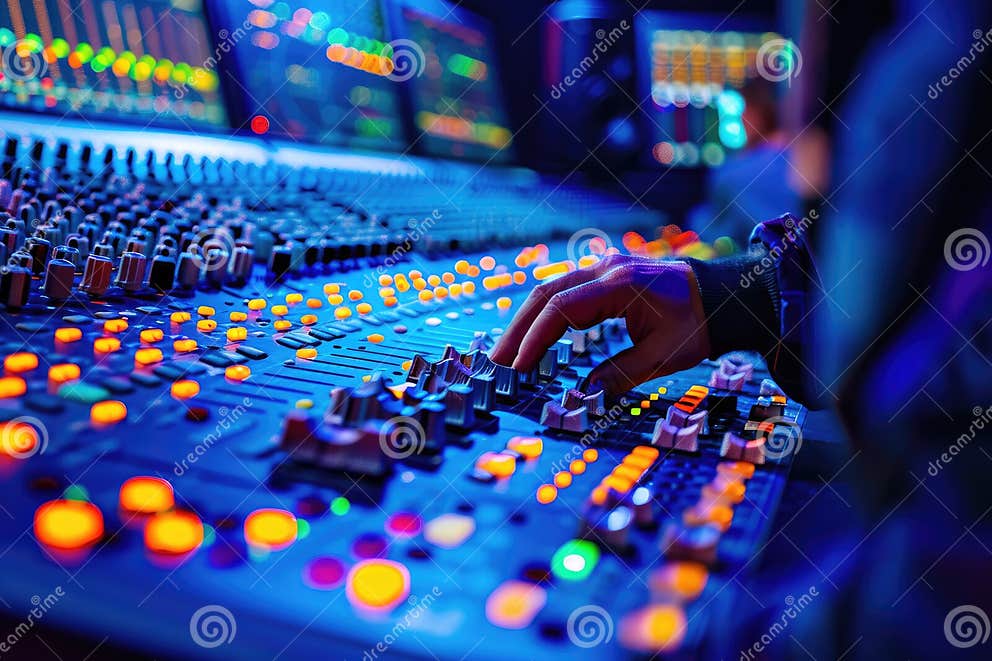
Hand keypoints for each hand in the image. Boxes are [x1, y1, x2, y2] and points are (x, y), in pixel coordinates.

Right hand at [489, 255, 710, 392]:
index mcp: (620, 285)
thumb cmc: (696, 324)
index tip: (520, 367)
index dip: (535, 339)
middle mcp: (605, 269)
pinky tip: (531, 336)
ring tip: (507, 353)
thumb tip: (583, 396)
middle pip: (545, 294)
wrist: (718, 295)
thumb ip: (620, 376)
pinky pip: (563, 291)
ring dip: (526, 321)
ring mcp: (601, 267)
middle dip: (518, 330)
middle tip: (497, 362)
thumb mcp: (664, 357)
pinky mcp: (601, 275)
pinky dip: (543, 314)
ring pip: (549, 290)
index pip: (562, 309)